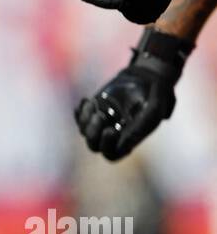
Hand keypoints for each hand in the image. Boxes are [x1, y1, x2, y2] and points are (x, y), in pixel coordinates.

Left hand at [74, 28, 190, 160]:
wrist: (146, 78)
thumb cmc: (154, 96)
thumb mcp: (153, 110)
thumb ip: (141, 126)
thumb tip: (124, 145)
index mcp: (128, 140)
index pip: (111, 154)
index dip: (107, 146)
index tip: (111, 130)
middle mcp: (113, 135)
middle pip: (94, 145)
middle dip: (93, 133)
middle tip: (100, 115)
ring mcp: (103, 123)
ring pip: (85, 131)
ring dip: (85, 120)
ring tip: (93, 104)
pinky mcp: (95, 110)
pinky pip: (80, 118)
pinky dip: (80, 112)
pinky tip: (87, 100)